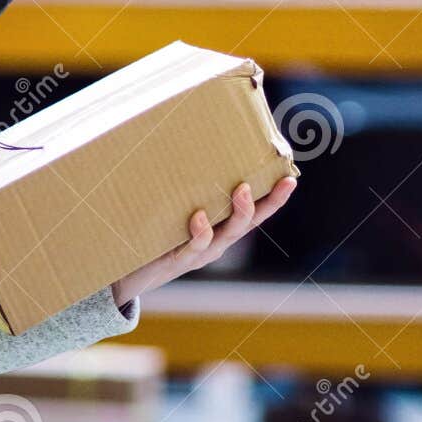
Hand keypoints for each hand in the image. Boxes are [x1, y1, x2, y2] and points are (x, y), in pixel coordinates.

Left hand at [108, 176, 296, 306]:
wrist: (130, 275)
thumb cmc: (154, 237)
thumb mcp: (174, 213)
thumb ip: (185, 192)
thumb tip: (182, 147)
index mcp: (220, 230)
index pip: (255, 213)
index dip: (274, 199)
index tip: (290, 179)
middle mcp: (217, 243)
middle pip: (248, 223)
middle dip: (266, 203)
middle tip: (278, 181)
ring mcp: (201, 253)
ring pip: (227, 234)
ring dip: (238, 213)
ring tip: (242, 189)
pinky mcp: (179, 260)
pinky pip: (195, 246)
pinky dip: (200, 232)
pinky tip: (199, 217)